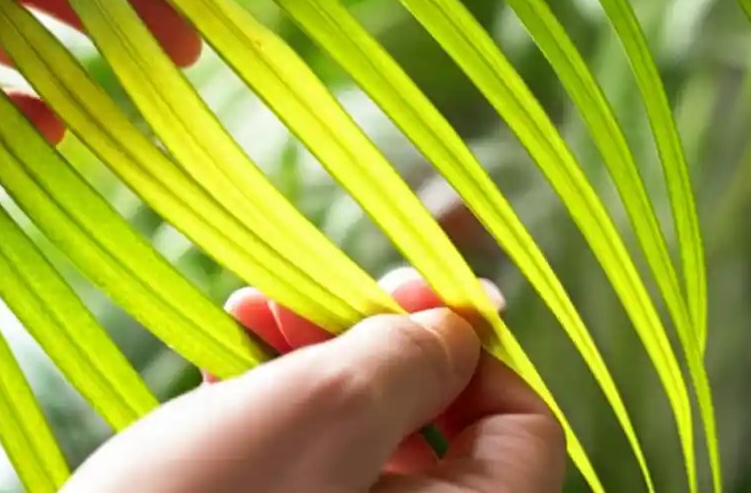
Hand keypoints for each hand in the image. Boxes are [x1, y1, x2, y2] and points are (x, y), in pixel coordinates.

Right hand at [65, 269, 565, 491]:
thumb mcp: (325, 407)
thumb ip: (411, 358)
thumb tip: (457, 325)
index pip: (527, 432)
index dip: (474, 350)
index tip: (405, 294)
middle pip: (435, 424)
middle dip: (370, 340)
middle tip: (312, 291)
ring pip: (358, 434)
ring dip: (310, 357)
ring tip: (248, 309)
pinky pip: (300, 461)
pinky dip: (270, 401)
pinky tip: (223, 357)